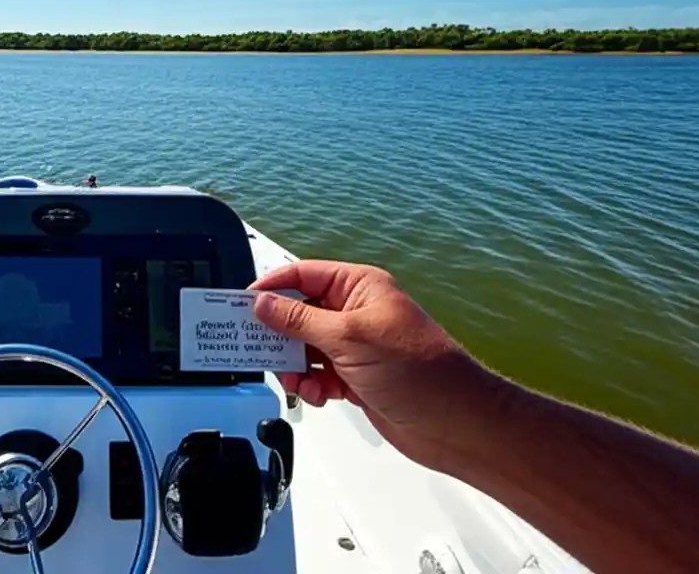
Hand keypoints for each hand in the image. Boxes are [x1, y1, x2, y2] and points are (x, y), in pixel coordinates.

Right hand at [250, 260, 504, 472]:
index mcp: (359, 288)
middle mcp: (356, 313)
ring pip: (305, 349)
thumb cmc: (418, 371)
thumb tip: (262, 304)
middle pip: (299, 313)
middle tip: (259, 350)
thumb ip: (299, 320)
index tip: (243, 305)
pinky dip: (312, 386)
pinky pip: (318, 375)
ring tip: (298, 381)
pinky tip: (319, 396)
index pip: (303, 275)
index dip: (272, 288)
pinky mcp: (357, 377)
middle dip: (280, 334)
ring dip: (295, 366)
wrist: (456, 423)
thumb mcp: (348, 338)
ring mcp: (356, 347)